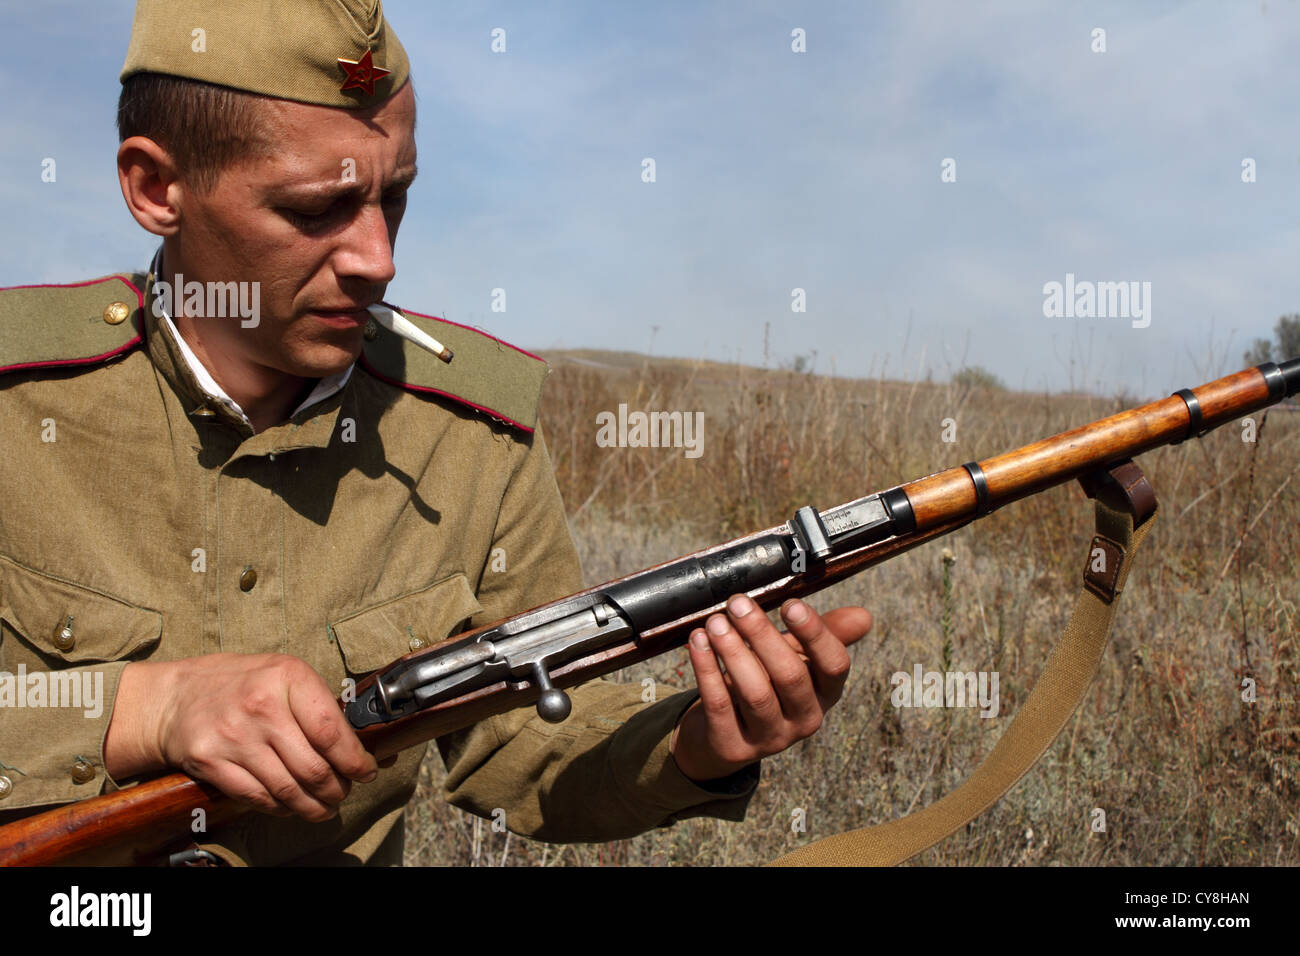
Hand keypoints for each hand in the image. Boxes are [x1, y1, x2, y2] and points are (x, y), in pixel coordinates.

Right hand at [104, 654, 377, 821]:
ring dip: (313, 806)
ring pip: (287, 789)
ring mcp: (234, 737)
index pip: (331, 730)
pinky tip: (291, 806)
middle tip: (344, 792)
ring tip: (325, 807)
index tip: (366, 771)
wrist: (175, 697)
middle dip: (337, 789)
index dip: (355, 759)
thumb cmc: (240, 684)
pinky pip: (258, 798)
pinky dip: (281, 809)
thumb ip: (321, 706)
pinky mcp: (211, 763)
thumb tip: (369, 743)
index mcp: (287, 677)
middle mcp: (260, 706)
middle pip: (313, 767)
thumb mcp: (284, 676)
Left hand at [669, 595, 870, 782]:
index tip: (790, 604)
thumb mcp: (796, 657)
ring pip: (755, 693)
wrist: (723, 733)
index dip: (815, 634)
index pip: (834, 665)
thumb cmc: (766, 681)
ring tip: (716, 622)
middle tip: (738, 603)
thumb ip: (825, 634)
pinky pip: (719, 705)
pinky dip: (707, 670)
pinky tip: (697, 642)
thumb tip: (864, 617)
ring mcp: (769, 738)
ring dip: (733, 652)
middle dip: (763, 636)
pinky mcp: (733, 747)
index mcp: (826, 693)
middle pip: (791, 676)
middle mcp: (804, 720)